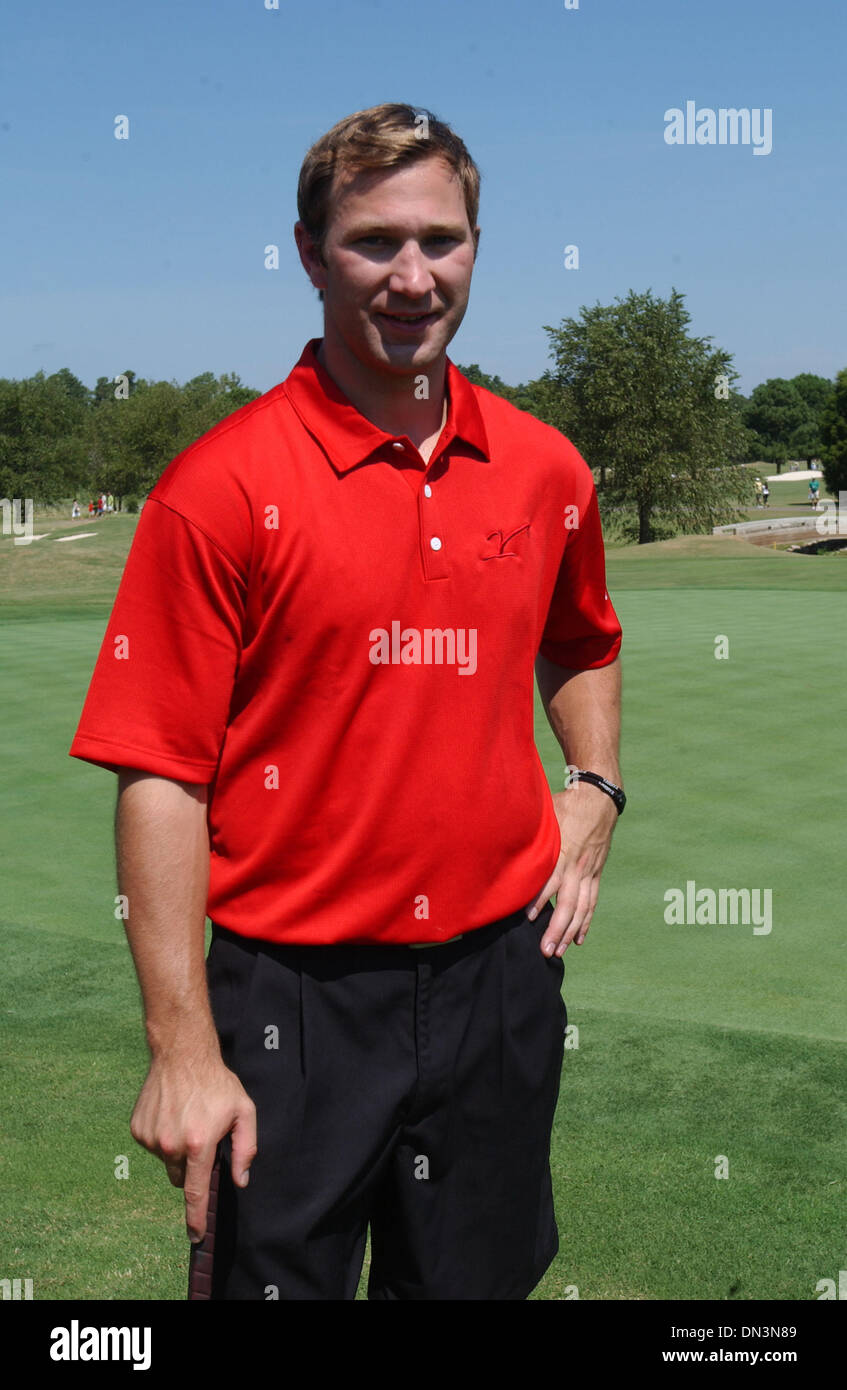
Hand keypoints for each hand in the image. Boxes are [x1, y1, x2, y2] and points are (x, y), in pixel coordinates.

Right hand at [129, 1054, 256, 1242]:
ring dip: (177, 1149)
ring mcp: (151, 1138)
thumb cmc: (217, 1082)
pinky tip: (172, 1114)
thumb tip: (240, 1180)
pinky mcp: (138, 1130)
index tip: (195, 1236)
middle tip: (202, 1135)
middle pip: (181, 1176)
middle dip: (192, 1165)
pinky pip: (153, 1146)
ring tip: (186, 1117)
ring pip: (166, 1160)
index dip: (196, 1217)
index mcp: (198, 1145)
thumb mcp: (244, 1111)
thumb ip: (245, 1149)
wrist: (181, 1054)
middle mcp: (171, 1146)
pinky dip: (163, 1137)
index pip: (196, 1192)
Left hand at [524, 780, 618, 955]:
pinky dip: (586, 922)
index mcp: (563, 852)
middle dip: (557, 928)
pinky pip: (592, 902)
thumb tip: (501, 837)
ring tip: (559, 951)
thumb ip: (530, 831)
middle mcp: (577, 866)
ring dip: (570, 932)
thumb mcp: (546, 814)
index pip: (550, 880)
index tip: (528, 918)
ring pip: (581, 908)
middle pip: (568, 903)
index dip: (540, 899)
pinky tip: (579, 939)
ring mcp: (589, 872)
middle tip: (546, 949)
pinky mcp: (596, 874)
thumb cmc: (566, 805)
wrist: (599, 799)